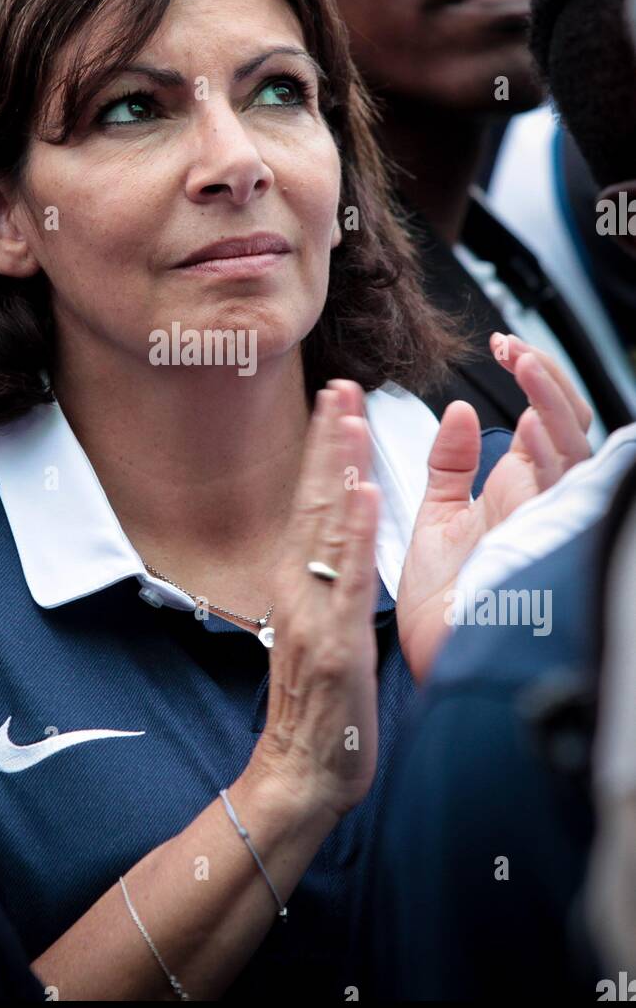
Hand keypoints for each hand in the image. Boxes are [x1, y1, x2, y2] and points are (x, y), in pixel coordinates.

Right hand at [253, 380, 380, 821]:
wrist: (298, 770)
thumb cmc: (314, 707)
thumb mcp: (313, 631)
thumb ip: (320, 585)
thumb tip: (333, 545)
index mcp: (296, 583)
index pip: (310, 502)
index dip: (323, 451)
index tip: (334, 403)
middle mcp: (298, 588)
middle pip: (313, 500)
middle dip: (329, 440)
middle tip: (339, 386)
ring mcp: (314, 612)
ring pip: (327, 527)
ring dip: (339, 468)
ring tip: (350, 419)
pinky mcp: (336, 640)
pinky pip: (347, 578)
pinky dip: (354, 532)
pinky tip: (362, 494)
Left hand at [397, 334, 592, 681]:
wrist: (434, 662)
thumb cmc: (441, 605)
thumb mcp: (438, 516)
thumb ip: (451, 463)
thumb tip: (461, 408)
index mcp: (518, 490)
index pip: (542, 421)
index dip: (532, 378)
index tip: (502, 345)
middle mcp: (541, 502)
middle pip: (569, 428)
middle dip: (548, 381)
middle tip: (515, 347)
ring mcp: (548, 523)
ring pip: (574, 452)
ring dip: (551, 403)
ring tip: (525, 364)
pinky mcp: (544, 549)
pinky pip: (563, 496)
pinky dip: (551, 457)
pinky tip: (534, 427)